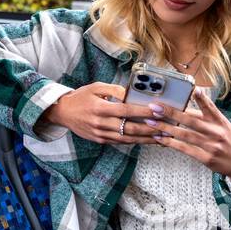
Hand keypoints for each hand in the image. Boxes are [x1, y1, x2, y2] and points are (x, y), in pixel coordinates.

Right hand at [37, 82, 166, 145]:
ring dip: (147, 139)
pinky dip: (136, 142)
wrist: (62, 112)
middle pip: (131, 128)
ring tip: (163, 137)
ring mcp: (101, 134)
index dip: (144, 111)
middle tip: (167, 127)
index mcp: (100, 108)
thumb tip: (133, 94)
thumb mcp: (96, 87)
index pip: (127, 110)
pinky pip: (122, 142)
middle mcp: (101, 123)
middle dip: (151, 128)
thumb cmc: (81, 97)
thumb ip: (115, 90)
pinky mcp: (101, 141)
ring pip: (129, 139)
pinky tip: (148, 140)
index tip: (159, 110)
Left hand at [151, 87, 230, 186]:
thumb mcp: (222, 126)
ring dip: (165, 127)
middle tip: (155, 106)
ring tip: (150, 122)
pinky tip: (159, 138)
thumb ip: (205, 117)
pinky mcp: (206, 158)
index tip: (192, 89)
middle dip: (171, 112)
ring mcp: (211, 145)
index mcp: (220, 121)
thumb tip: (183, 107)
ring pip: (184, 134)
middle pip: (191, 120)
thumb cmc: (229, 141)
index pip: (210, 107)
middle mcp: (216, 132)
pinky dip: (171, 143)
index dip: (201, 98)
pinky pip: (185, 149)